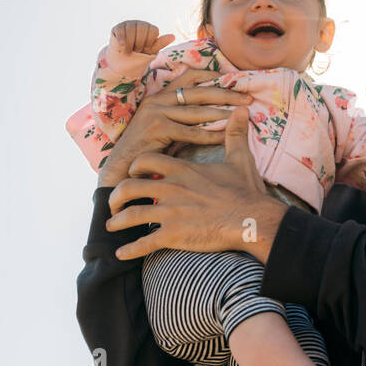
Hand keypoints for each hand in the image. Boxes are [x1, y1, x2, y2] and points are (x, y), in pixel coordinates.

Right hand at [96, 68, 253, 187]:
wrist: (122, 167)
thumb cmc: (147, 149)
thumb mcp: (164, 126)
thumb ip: (182, 117)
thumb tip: (214, 113)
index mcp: (160, 95)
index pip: (189, 76)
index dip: (212, 75)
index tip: (233, 77)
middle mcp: (158, 100)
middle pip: (199, 91)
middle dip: (226, 93)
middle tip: (248, 96)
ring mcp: (157, 113)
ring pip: (197, 111)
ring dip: (223, 113)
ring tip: (242, 115)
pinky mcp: (158, 129)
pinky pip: (192, 132)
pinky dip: (210, 135)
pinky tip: (225, 136)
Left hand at [105, 106, 288, 261]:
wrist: (252, 220)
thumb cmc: (246, 191)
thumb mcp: (240, 158)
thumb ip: (235, 135)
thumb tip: (243, 111)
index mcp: (182, 170)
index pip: (145, 161)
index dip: (135, 167)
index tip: (133, 174)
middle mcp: (170, 189)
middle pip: (128, 188)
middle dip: (116, 196)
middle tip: (114, 203)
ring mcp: (169, 213)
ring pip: (130, 216)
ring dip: (117, 222)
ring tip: (112, 226)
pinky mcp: (173, 235)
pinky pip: (144, 243)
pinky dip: (129, 249)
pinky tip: (121, 254)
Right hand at [107, 20, 175, 77]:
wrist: (125, 62)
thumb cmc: (140, 55)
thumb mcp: (152, 51)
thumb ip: (161, 43)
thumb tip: (173, 36)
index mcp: (150, 28)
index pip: (153, 30)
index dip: (149, 42)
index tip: (146, 49)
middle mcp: (140, 24)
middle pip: (142, 28)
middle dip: (140, 43)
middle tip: (137, 50)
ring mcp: (129, 24)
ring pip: (131, 29)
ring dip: (130, 44)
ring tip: (129, 51)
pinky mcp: (119, 27)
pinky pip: (121, 30)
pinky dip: (122, 40)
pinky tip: (122, 45)